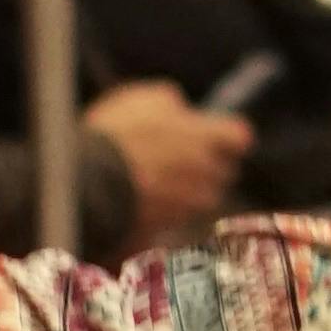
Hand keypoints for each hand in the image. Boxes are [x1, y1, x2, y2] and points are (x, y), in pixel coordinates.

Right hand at [83, 82, 239, 245]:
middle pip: (223, 171)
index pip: (240, 136)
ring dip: (186, 191)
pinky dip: (163, 211)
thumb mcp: (144, 99)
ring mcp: (190, 208)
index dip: (225, 134)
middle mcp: (208, 177)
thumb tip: (179, 109)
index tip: (209, 132)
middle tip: (174, 155)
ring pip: (200, 198)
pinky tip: (138, 199)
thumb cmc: (118, 135)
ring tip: (153, 179)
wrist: (90, 186)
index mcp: (209, 139)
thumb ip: (171, 102)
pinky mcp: (168, 231)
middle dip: (206, 165)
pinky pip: (174, 219)